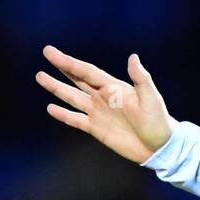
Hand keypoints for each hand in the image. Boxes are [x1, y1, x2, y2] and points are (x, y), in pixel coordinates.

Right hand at [36, 45, 172, 163]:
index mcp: (114, 87)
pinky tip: (51, 108)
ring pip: (72, 97)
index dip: (69, 62)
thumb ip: (141, 79)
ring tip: (40, 76)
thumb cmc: (159, 120)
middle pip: (77, 79)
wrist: (159, 147)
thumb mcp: (151, 99)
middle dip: (62, 67)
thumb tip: (133, 57)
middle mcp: (103, 97)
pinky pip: (76, 120)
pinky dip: (63, 114)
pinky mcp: (96, 129)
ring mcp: (98, 112)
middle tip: (47, 52)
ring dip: (57, 87)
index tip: (51, 52)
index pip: (87, 71)